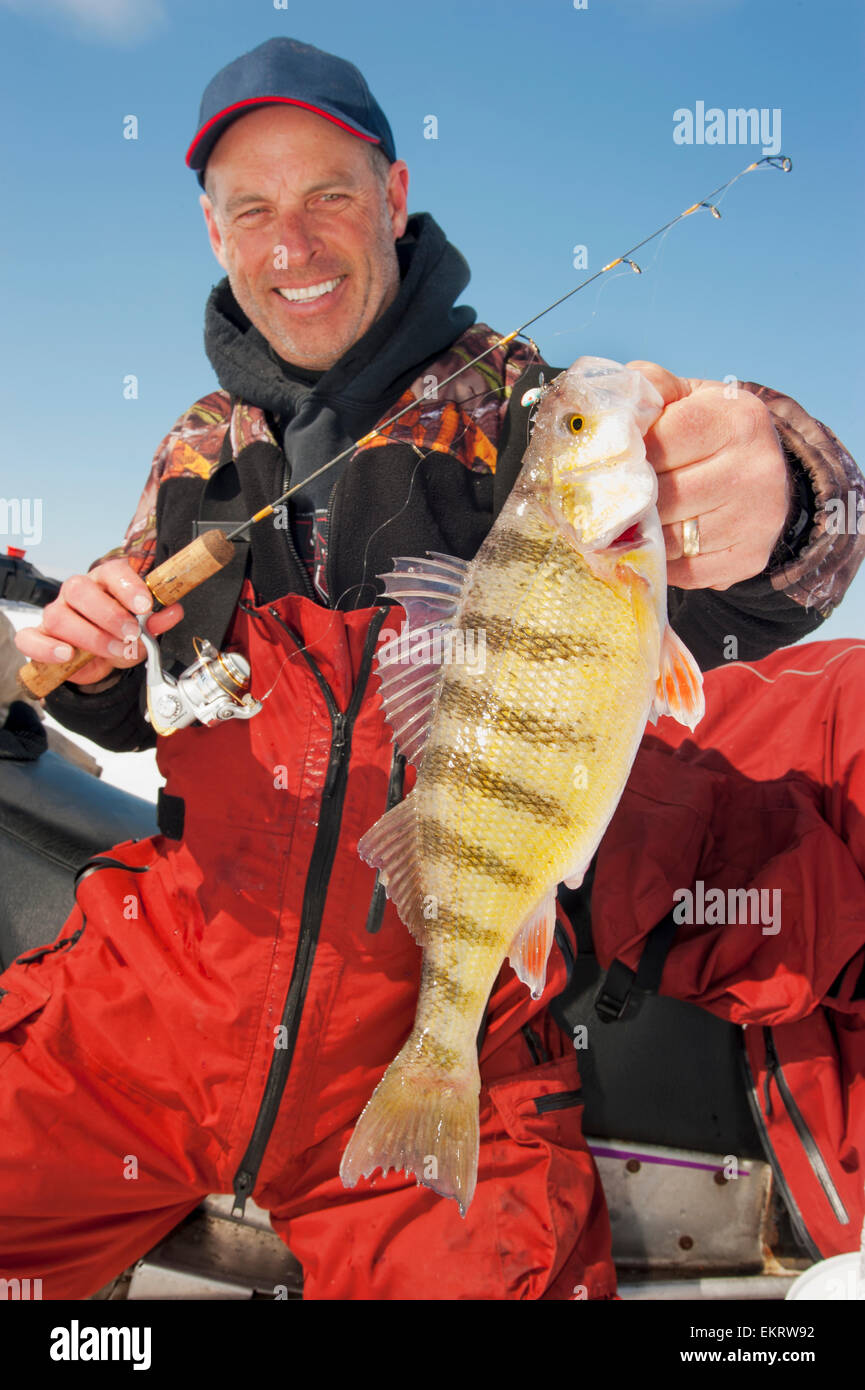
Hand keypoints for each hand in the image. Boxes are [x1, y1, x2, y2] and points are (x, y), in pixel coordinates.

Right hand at [14, 558, 183, 684]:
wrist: (98, 663)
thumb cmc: (119, 637)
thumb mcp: (142, 633)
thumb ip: (157, 622)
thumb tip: (174, 611)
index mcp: (104, 583)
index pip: (112, 571)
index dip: (128, 586)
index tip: (144, 605)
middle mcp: (76, 593)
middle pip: (80, 590)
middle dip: (108, 614)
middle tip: (130, 633)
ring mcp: (55, 613)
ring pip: (60, 615)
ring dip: (90, 636)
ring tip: (113, 650)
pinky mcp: (38, 637)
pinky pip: (31, 638)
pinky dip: (47, 648)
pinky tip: (67, 654)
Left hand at [626, 360, 790, 589]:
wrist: (766, 470)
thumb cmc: (710, 430)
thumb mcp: (687, 396)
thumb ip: (648, 388)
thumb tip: (605, 407)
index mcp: (737, 420)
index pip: (661, 443)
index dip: (626, 456)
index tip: (606, 463)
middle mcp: (756, 469)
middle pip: (664, 497)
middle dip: (627, 500)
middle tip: (600, 501)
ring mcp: (757, 518)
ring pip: (671, 539)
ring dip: (640, 535)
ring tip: (621, 524)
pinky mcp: (751, 557)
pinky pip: (686, 572)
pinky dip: (662, 562)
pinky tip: (652, 545)